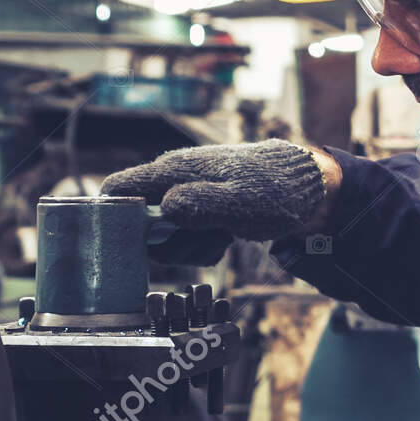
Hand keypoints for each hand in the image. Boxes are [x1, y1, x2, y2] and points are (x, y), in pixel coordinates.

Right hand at [101, 140, 327, 240]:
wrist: (303, 190)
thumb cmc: (272, 191)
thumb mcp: (236, 202)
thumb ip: (197, 204)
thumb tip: (164, 209)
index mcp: (172, 172)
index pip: (118, 188)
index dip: (115, 217)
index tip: (141, 241)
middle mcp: (172, 182)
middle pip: (141, 224)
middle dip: (166, 245)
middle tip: (200, 242)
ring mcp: (186, 197)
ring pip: (166, 237)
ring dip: (189, 248)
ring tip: (219, 238)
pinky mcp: (200, 212)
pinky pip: (187, 239)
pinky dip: (203, 247)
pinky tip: (224, 240)